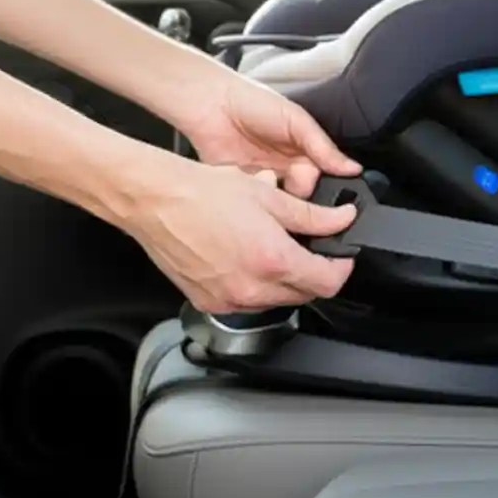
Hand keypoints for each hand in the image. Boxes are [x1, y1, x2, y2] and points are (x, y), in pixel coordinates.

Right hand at [123, 160, 356, 312]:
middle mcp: (252, 289)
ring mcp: (229, 300)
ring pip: (275, 301)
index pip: (328, 283)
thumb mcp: (269, 196)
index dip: (341, 268)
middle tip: (307, 247)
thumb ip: (312, 215)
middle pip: (304, 295)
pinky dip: (255, 286)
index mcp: (273, 261)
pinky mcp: (209, 303)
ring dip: (283, 282)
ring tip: (270, 248)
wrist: (156, 201)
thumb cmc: (203, 193)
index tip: (340, 257)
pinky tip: (244, 259)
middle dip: (313, 273)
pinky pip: (246, 304)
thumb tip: (342, 219)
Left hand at [181, 78, 360, 197]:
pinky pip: (258, 204)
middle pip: (304, 194)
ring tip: (269, 180)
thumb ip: (323, 147)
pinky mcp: (244, 189)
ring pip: (283, 203)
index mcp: (304, 151)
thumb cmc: (252, 102)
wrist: (210, 105)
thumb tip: (352, 168)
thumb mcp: (296, 120)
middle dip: (299, 190)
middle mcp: (287, 168)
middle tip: (290, 177)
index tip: (309, 176)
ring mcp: (266, 180)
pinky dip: (258, 201)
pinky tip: (253, 189)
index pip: (322, 177)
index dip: (319, 181)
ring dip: (279, 198)